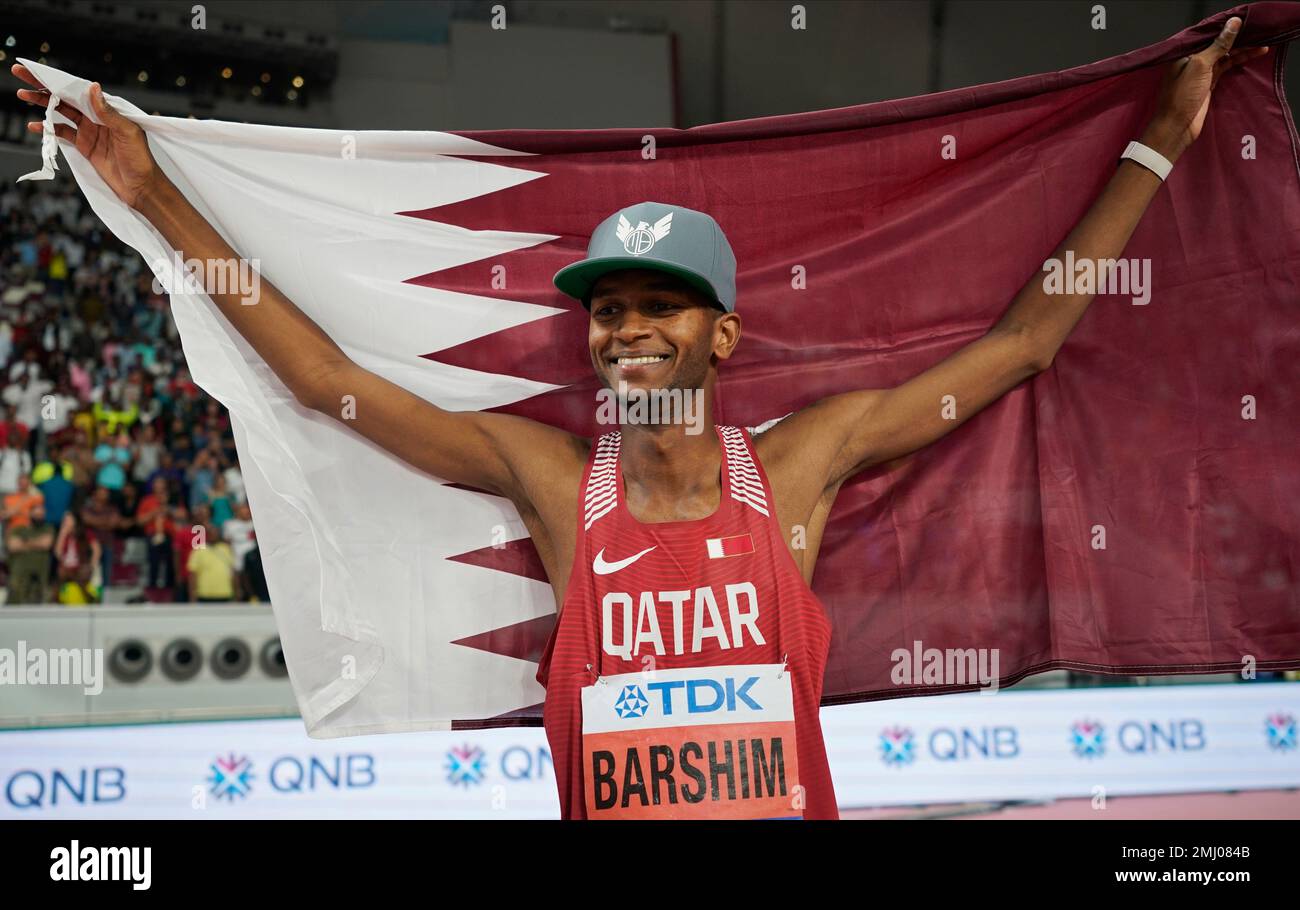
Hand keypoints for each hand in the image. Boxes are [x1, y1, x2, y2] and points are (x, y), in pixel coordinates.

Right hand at [11, 64, 160, 209]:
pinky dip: (48, 129)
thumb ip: (107, 112)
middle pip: (67, 98)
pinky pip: (63, 134)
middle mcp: (97, 118)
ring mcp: (90, 132)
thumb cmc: (141, 160)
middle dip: (44, 86)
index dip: (60, 80)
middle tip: (22, 74)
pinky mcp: (85, 147)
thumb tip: (93, 87)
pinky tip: (35, 126)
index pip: (80, 90)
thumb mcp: (126, 132)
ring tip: (23, 96)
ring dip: (43, 104)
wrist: (141, 187)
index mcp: (108, 110)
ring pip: (61, 113)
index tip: (40, 70)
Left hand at [1143, 16, 1268, 162]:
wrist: (1177, 127)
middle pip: (1217, 44)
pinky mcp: (1208, 83)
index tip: (1244, 21)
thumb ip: (1218, 45)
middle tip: (1258, 32)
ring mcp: (1201, 72)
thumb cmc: (1182, 95)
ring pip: (1224, 55)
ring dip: (1242, 50)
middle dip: (1237, 38)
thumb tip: (1233, 23)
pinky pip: (1226, 67)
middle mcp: (1191, 59)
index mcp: (1184, 52)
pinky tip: (1252, 55)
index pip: (1208, 34)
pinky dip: (1238, 61)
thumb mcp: (1200, 65)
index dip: (1225, 27)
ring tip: (1262, 44)